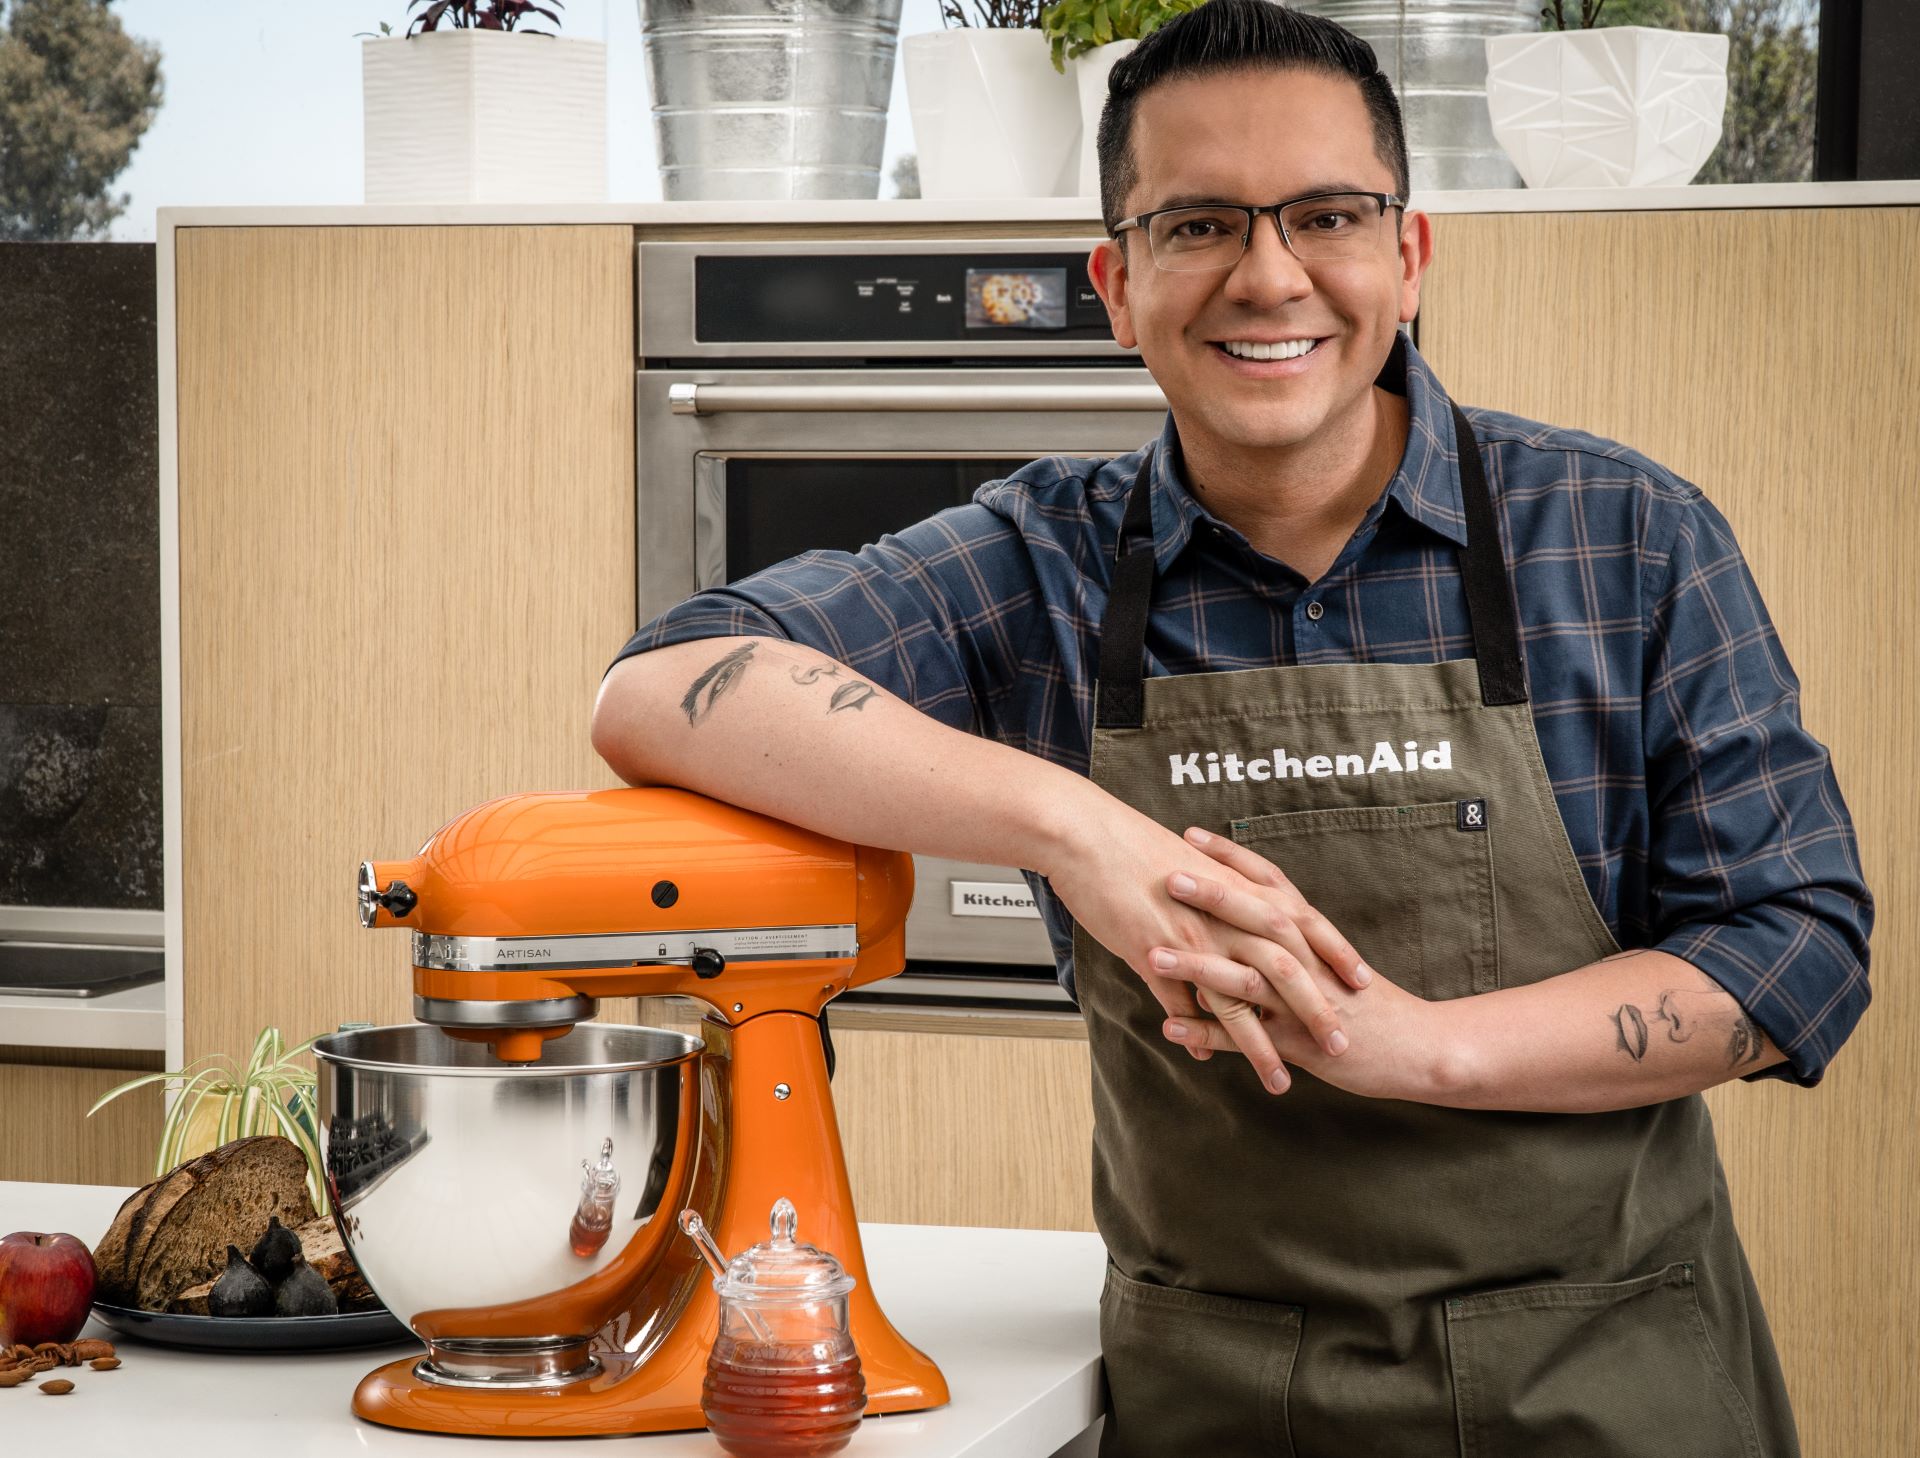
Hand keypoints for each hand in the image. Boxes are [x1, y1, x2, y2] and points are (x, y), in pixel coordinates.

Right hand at [1043, 803, 1369, 1093]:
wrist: (1086, 834)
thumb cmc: (1134, 844)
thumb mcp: (1190, 865)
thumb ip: (1217, 894)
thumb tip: (1235, 911)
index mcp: (1238, 888)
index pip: (1303, 923)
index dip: (1334, 954)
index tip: (1361, 982)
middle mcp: (1224, 914)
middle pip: (1285, 969)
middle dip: (1317, 1011)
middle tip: (1341, 1045)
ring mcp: (1191, 937)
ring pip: (1240, 1001)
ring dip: (1262, 1047)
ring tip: (1280, 1081)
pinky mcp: (1154, 955)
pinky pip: (1183, 1006)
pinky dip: (1197, 1037)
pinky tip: (1205, 1060)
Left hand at [1149, 828, 1441, 1101]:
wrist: (1419, 1047)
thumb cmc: (1368, 1002)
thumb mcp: (1329, 961)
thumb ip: (1289, 938)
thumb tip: (1240, 918)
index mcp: (1311, 934)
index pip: (1268, 883)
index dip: (1230, 858)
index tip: (1189, 835)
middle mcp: (1307, 960)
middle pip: (1258, 919)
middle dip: (1213, 897)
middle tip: (1168, 876)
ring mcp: (1303, 1001)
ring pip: (1246, 978)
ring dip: (1198, 968)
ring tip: (1153, 957)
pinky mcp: (1302, 1042)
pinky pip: (1248, 1038)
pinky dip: (1207, 1033)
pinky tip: (1168, 1028)